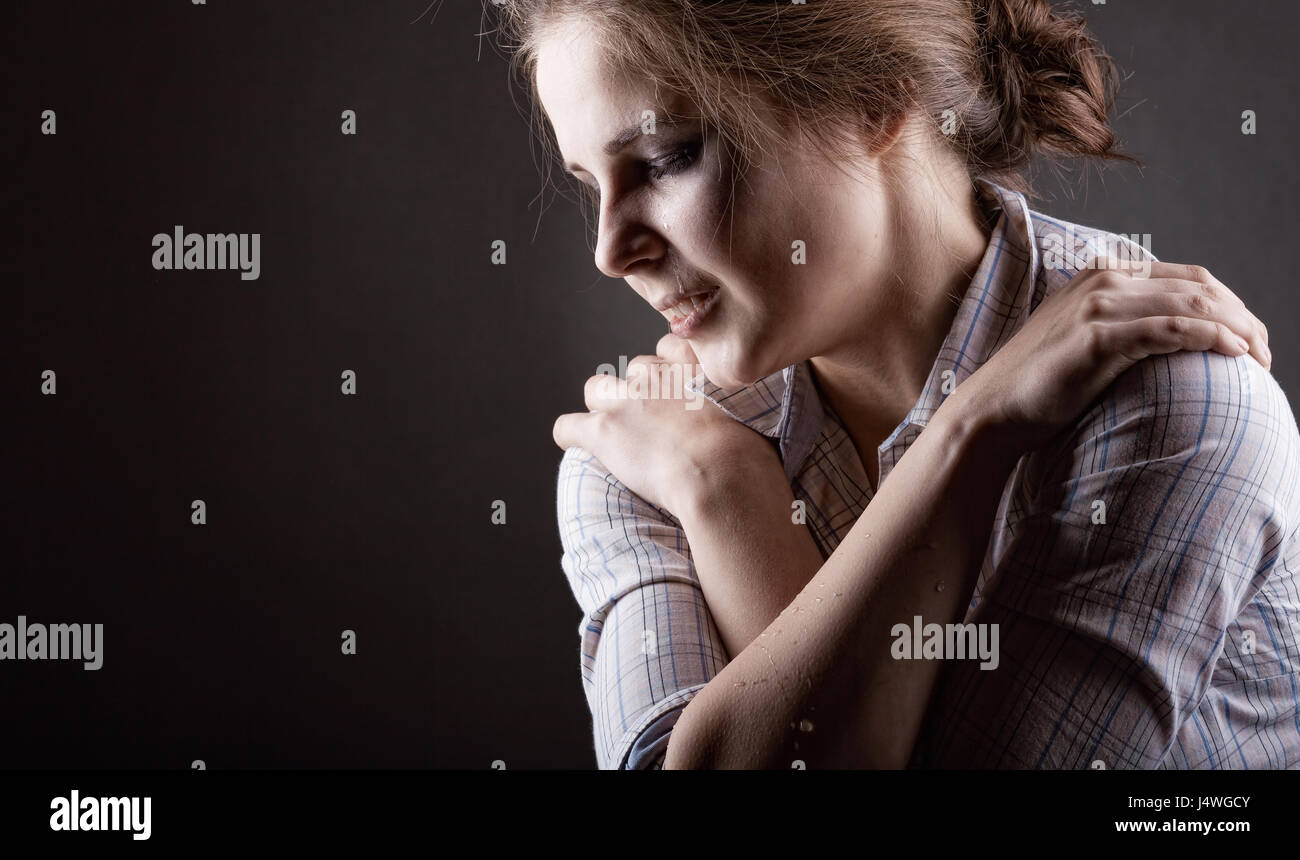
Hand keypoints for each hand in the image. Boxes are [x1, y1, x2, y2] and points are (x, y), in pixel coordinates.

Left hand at [552, 333, 782, 515]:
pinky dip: (572, 436)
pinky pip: (567, 426)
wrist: (722, 475)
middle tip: (653, 425)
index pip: (668, 349)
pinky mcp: (602, 430)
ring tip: (618, 435)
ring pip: (596, 388)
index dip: (669, 375)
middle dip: (638, 392)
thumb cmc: (748, 454)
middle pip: (633, 369)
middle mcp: (656, 374)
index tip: (678, 398)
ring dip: (603, 408)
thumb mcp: (754, 410)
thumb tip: (738, 418)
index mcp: (694, 363)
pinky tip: (583, 448)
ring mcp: (626, 400)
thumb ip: (737, 401)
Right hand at [956, 261, 1270, 451]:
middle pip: (1199, 287)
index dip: (1232, 305)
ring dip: (1236, 328)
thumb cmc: (1041, 387)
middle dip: (1243, 317)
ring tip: (1259, 358)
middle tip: (1265, 354)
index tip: (1253, 340)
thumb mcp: (1087, 342)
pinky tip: (1233, 353)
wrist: (993, 411)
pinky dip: (1209, 337)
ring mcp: (1098, 305)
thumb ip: (1126, 328)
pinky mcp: (1097, 336)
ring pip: (1192, 304)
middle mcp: (1103, 280)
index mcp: (1103, 275)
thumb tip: (1175, 342)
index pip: (1189, 278)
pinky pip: (1169, 329)